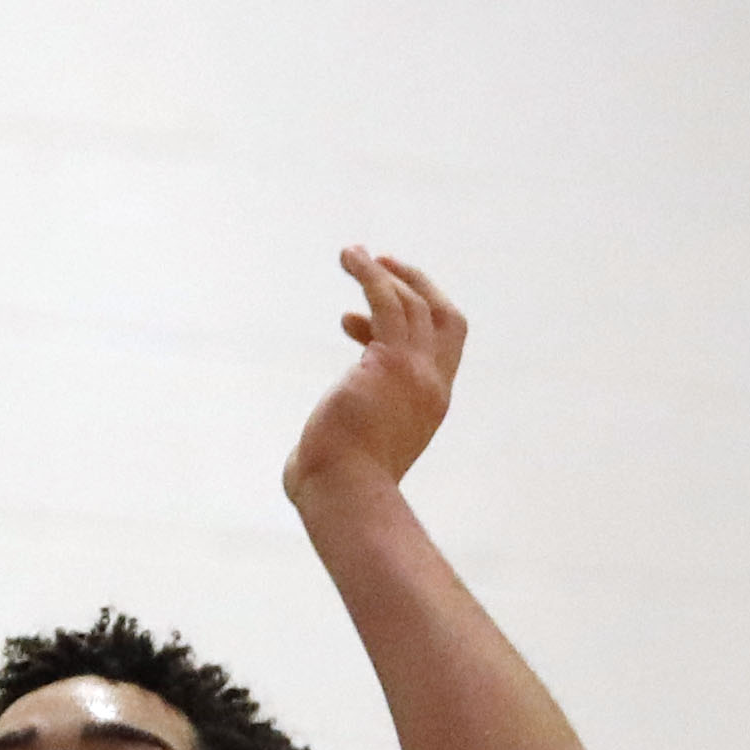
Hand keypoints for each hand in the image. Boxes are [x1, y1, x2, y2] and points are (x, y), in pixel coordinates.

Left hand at [285, 250, 467, 503]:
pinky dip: (370, 274)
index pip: (437, 353)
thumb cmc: (336, 491)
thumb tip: (304, 460)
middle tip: (384, 265)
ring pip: (413, 304)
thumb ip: (334, 453)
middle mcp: (432, 386)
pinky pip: (387, 300)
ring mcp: (416, 373)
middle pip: (445, 319)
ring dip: (383, 273)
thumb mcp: (347, 462)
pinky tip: (349, 257)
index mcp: (428, 408)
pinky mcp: (390, 362)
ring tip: (350, 253)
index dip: (406, 329)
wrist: (345, 496)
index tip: (355, 324)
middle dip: (418, 288)